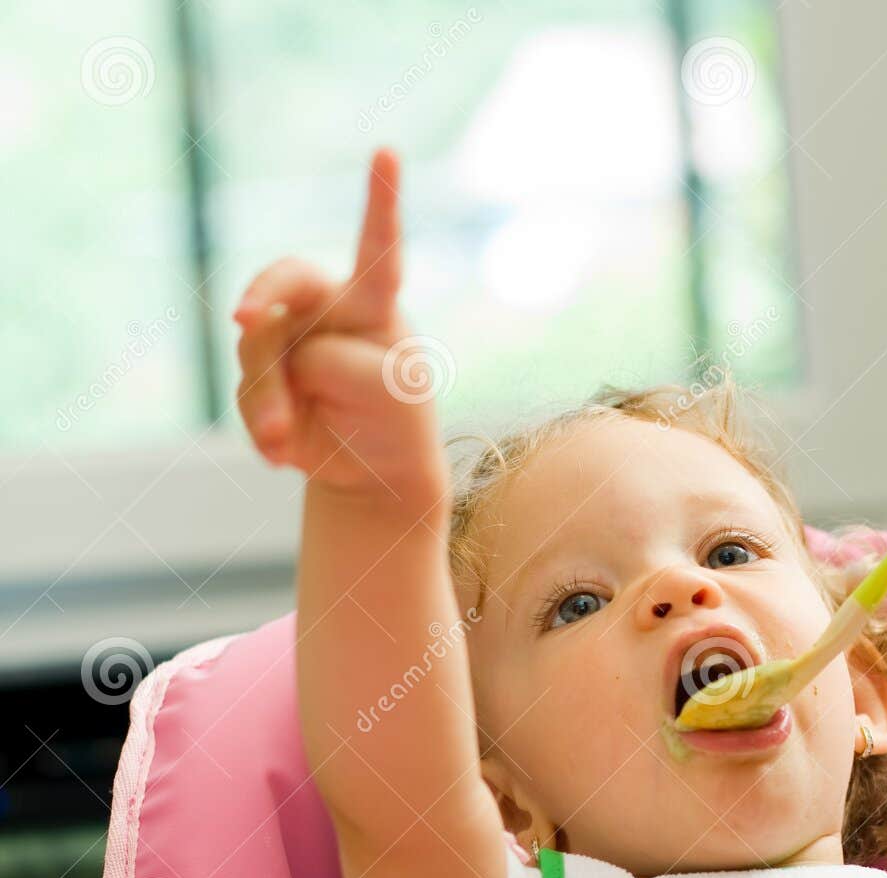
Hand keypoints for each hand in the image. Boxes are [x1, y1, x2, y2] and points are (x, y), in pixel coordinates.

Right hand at [233, 148, 448, 504]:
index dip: (381, 202)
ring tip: (285, 437)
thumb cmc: (395, 418)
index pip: (376, 249)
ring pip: (256, 352)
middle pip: (282, 285)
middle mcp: (322, 310)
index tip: (389, 151)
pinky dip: (262, 429)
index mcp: (370, 301)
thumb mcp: (387, 393)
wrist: (373, 472)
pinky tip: (282, 456)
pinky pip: (245, 397)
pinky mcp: (262, 380)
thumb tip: (285, 358)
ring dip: (269, 400)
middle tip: (245, 318)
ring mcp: (285, 343)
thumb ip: (339, 364)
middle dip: (261, 295)